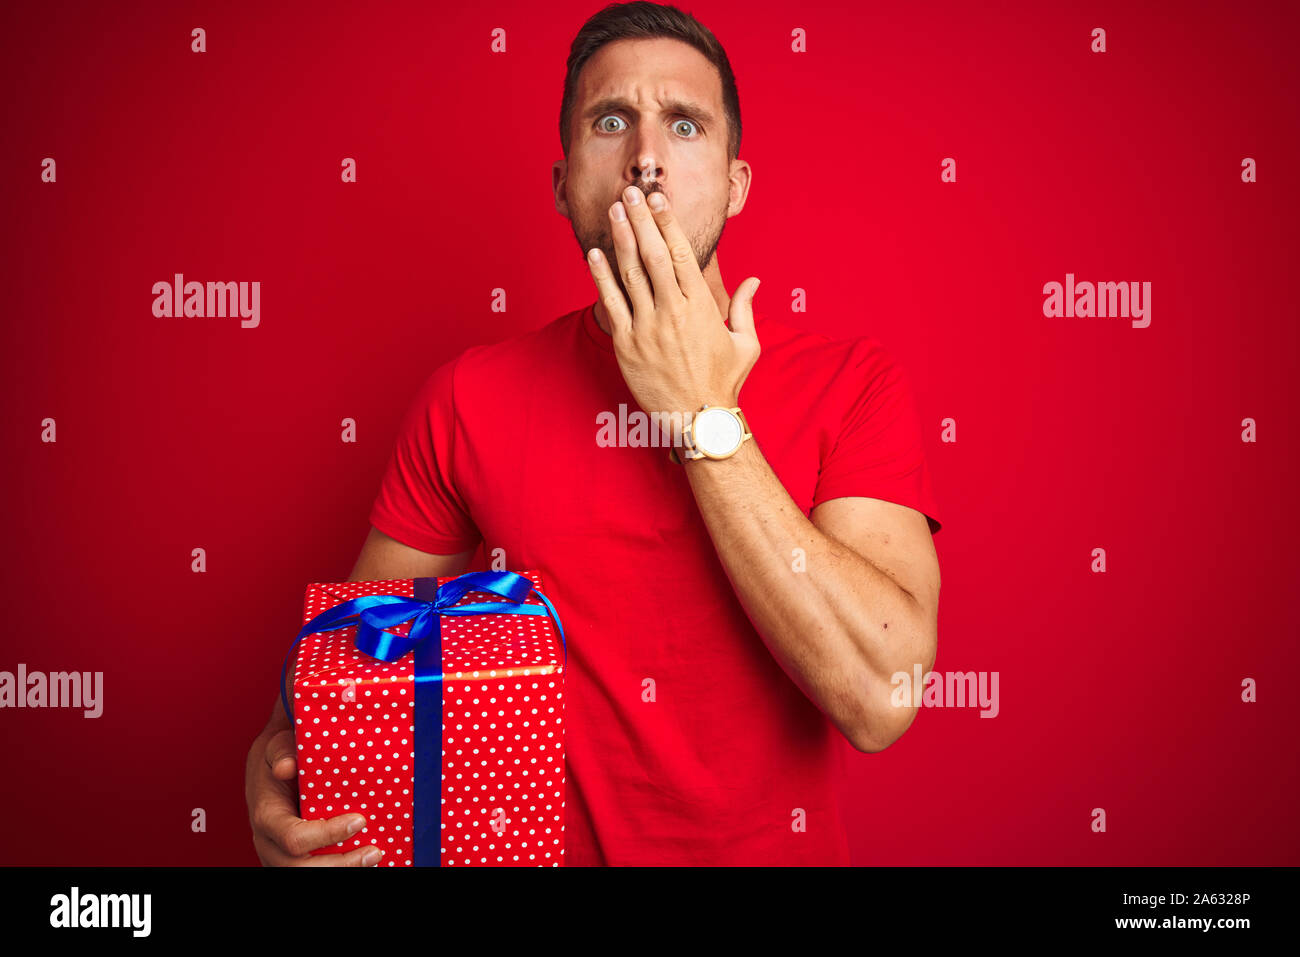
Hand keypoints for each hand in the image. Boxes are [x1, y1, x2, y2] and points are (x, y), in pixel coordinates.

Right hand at [245, 723, 384, 865]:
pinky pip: (312, 868)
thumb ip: (283, 752)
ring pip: (306, 874)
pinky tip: (363, 860)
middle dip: (340, 864)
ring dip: (343, 869)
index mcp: (266, 817)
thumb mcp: (279, 746)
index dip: (327, 835)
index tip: (359, 820)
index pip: (294, 838)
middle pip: (299, 868)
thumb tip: (287, 767)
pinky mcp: (292, 858)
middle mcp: (269, 843)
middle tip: (374, 852)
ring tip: (374, 857)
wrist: (268, 768)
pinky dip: (339, 866)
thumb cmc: (279, 755)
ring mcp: (278, 855)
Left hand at [586, 184, 760, 419]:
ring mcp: (647, 328)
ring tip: (614, 211)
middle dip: (641, 220)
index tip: (658, 200)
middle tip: (631, 192)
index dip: (667, 223)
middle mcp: (673, 311)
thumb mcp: (747, 344)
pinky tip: (594, 253)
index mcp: (701, 306)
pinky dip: (601, 277)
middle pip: (653, 255)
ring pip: (630, 274)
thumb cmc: (724, 382)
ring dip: (620, 238)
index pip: (682, 253)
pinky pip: (610, 303)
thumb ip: (745, 308)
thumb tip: (755, 280)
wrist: (698, 420)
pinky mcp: (626, 345)